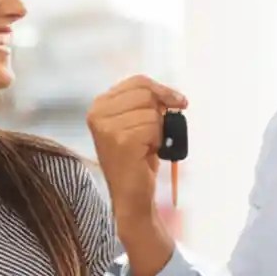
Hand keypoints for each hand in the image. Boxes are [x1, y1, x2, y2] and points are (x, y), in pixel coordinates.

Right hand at [87, 75, 187, 219]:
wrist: (131, 194)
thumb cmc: (137, 158)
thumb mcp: (137, 122)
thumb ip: (146, 103)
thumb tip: (174, 96)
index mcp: (100, 104)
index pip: (138, 81)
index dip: (162, 89)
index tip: (179, 101)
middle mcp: (97, 112)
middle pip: (145, 93)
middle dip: (160, 112)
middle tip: (155, 133)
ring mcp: (107, 126)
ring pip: (152, 112)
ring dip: (157, 131)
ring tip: (145, 146)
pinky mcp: (120, 139)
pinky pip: (153, 127)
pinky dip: (157, 141)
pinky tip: (146, 153)